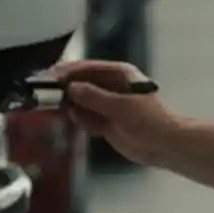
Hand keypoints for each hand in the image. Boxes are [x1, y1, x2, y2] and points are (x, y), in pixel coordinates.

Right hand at [51, 60, 183, 165]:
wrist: (164, 144)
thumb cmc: (149, 120)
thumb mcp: (120, 106)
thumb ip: (94, 97)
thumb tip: (71, 87)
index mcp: (120, 74)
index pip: (88, 68)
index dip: (68, 71)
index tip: (50, 76)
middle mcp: (112, 86)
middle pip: (81, 84)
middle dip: (67, 91)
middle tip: (51, 98)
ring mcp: (108, 103)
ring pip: (80, 102)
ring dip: (74, 108)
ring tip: (73, 115)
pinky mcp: (105, 121)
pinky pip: (85, 118)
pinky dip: (83, 122)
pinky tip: (92, 129)